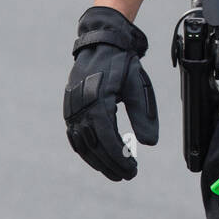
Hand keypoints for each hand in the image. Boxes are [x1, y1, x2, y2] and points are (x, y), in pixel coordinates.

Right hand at [63, 6, 157, 180]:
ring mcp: (72, 107)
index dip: (120, 159)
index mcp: (98, 100)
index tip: (132, 170)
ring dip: (97, 161)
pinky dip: (85, 150)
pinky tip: (97, 158)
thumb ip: (143, 115)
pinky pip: (74, 135)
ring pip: (82, 144)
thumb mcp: (137, 87)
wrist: (102, 43)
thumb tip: (149, 144)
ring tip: (113, 171)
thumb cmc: (122, 65)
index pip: (108, 139)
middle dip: (110, 164)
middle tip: (126, 175)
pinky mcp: (69, 108)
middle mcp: (81, 106)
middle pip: (94, 146)